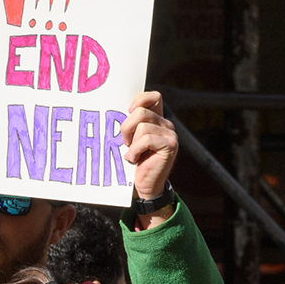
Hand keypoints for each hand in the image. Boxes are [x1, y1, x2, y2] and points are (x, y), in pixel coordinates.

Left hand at [119, 91, 177, 215]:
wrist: (143, 186)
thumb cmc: (133, 162)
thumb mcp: (129, 139)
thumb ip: (129, 124)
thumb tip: (114, 110)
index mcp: (156, 119)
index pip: (153, 97)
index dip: (140, 100)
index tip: (128, 111)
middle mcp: (166, 124)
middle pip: (141, 112)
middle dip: (126, 127)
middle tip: (125, 143)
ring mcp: (170, 134)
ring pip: (143, 125)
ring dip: (131, 142)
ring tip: (132, 153)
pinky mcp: (170, 145)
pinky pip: (147, 138)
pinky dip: (136, 150)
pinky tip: (134, 159)